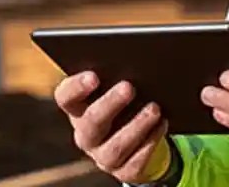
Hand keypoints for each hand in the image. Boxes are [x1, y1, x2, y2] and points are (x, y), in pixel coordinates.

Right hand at [54, 71, 172, 182]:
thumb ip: (120, 72)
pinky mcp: (124, 170)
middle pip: (91, 123)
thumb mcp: (120, 85)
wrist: (141, 137)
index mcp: (79, 108)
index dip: (76, 87)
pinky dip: (151, 142)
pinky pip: (136, 162)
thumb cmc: (128, 101)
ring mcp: (103, 155)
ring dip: (136, 126)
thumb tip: (138, 57)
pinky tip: (163, 124)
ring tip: (154, 108)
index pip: (65, 97)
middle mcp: (86, 134)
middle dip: (110, 104)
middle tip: (129, 86)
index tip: (93, 75)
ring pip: (115, 147)